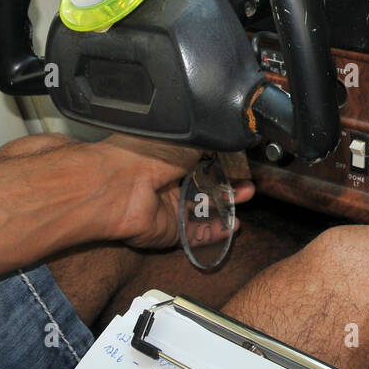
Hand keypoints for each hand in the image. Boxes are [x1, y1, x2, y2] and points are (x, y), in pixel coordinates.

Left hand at [89, 135, 252, 248]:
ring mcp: (167, 207)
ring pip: (203, 209)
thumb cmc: (145, 152)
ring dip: (226, 204)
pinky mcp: (168, 231)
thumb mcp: (188, 136)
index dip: (222, 161)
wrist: (120, 184)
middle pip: (205, 186)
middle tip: (248, 181)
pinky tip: (233, 226)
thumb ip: (211, 140)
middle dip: (228, 183)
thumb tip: (229, 137)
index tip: (241, 162)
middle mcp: (166, 180)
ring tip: (246, 195)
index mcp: (167, 154)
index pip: (200, 159)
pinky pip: (196, 232)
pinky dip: (216, 231)